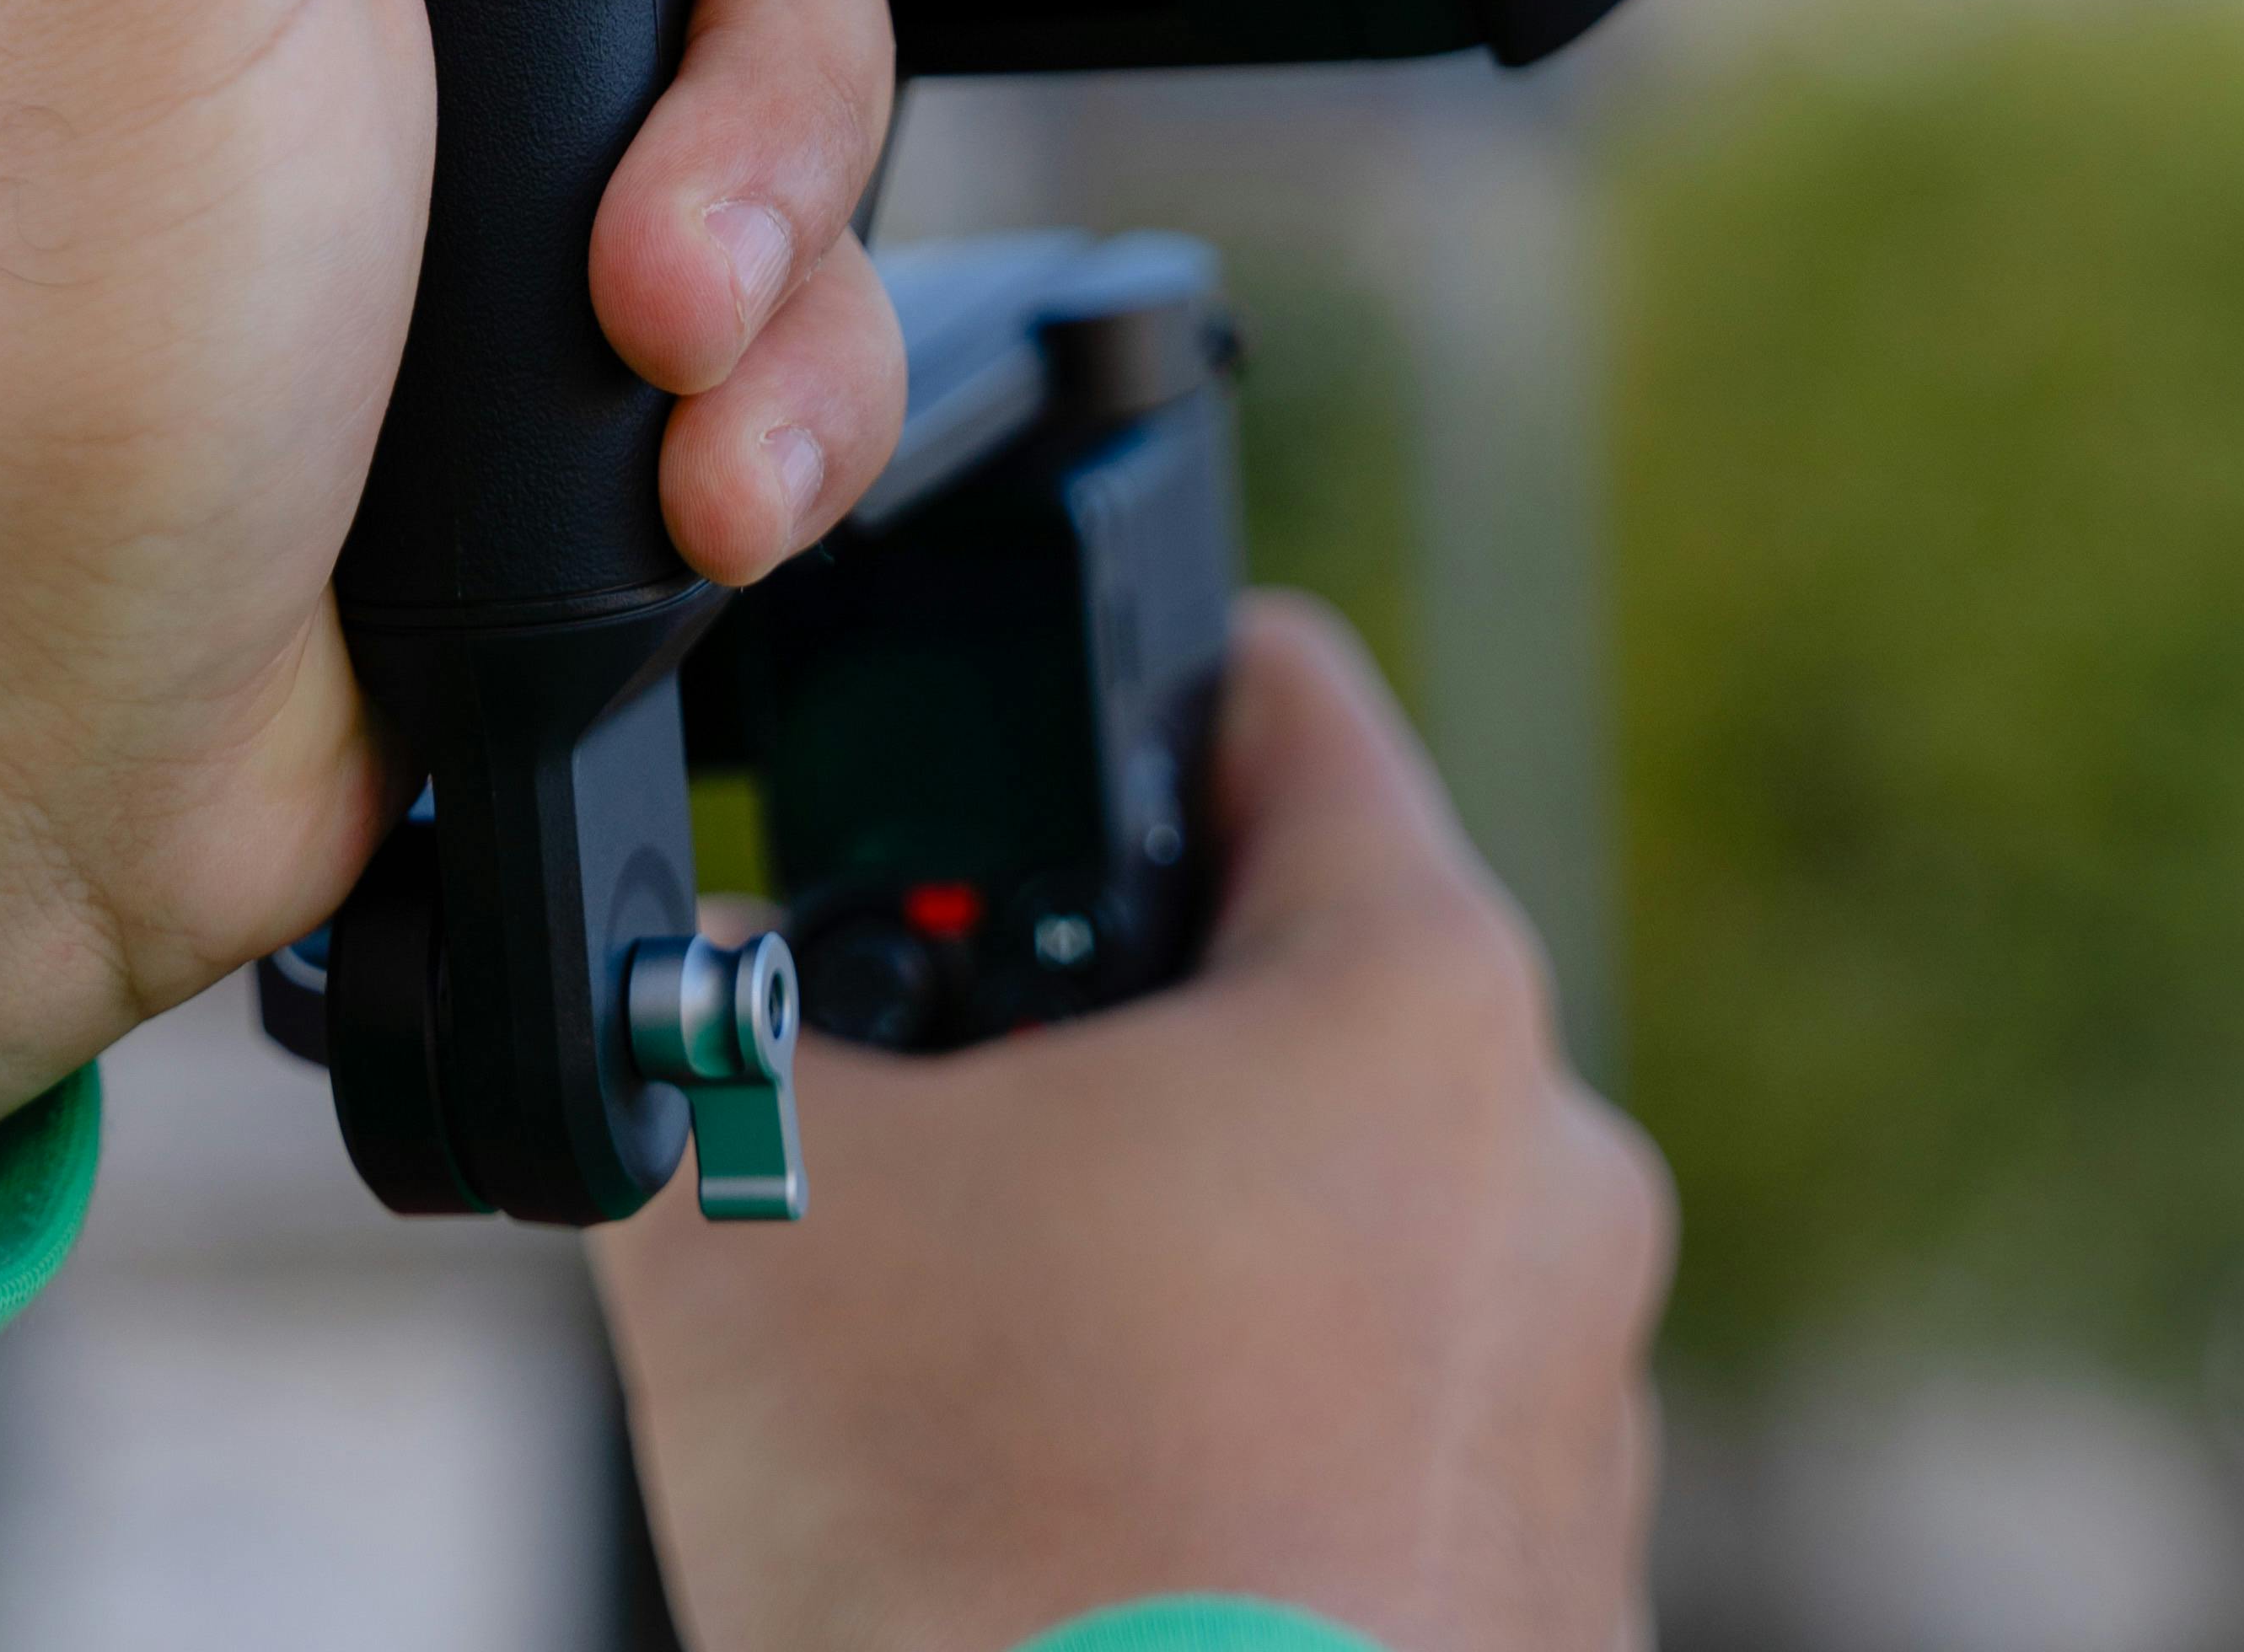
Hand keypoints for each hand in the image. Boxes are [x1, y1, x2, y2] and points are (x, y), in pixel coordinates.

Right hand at [595, 600, 1671, 1651]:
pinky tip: (1086, 1511)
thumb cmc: (980, 1535)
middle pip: (1297, 984)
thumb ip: (701, 1017)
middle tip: (929, 1101)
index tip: (988, 740)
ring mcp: (1578, 1416)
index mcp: (1417, 996)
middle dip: (1105, 1026)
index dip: (1104, 683)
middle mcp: (1554, 1176)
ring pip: (1345, 1228)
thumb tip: (665, 981)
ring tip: (987, 1346)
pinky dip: (1248, 1440)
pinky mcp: (1554, 1611)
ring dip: (1179, 1250)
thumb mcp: (749, 1194)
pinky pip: (1385, 1437)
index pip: (1277, 695)